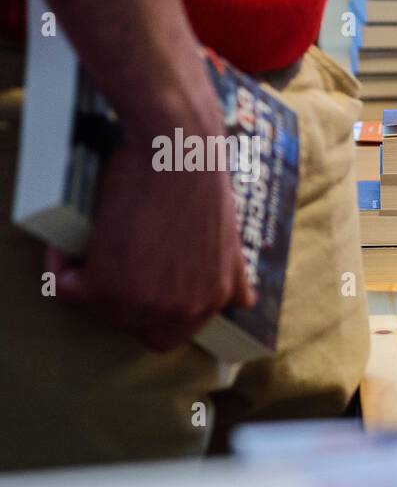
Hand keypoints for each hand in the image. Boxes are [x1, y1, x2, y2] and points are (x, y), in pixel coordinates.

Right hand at [48, 132, 254, 352]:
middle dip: (111, 298)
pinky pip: (67, 290)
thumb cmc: (198, 183)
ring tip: (89, 244)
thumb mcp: (230, 239)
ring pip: (96, 310)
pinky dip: (60, 266)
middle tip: (102, 261)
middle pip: (129, 326)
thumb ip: (234, 275)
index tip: (129, 283)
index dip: (144, 313)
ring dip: (84, 280)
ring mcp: (147, 301)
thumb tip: (245, 301)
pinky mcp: (109, 285)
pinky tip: (69, 243)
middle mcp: (184, 309)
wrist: (177, 151)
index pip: (168, 335)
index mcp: (213, 299)